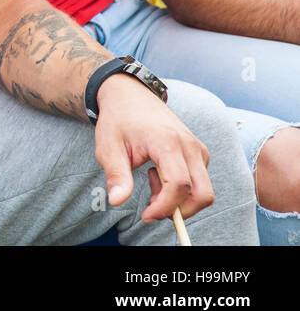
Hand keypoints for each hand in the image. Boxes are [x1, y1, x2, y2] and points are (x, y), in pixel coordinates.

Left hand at [94, 74, 213, 222]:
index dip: (165, 207)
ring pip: (203, 190)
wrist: (129, 95)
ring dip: (178, 198)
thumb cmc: (117, 120)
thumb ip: (116, 174)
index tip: (146, 216)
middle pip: (202, 194)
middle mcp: (189, 145)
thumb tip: (116, 201)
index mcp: (167, 142)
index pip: (179, 185)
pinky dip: (181, 189)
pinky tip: (158, 173)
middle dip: (180, 211)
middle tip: (151, 207)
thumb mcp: (108, 146)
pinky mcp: (199, 152)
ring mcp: (197, 148)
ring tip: (150, 179)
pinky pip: (199, 181)